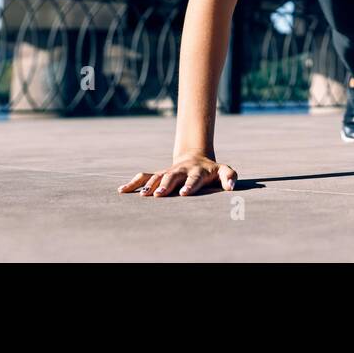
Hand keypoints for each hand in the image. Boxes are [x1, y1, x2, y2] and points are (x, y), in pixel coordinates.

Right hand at [118, 152, 237, 196]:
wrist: (195, 157)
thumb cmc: (211, 170)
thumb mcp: (224, 171)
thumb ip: (229, 177)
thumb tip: (231, 188)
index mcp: (197, 172)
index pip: (194, 179)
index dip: (189, 186)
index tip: (184, 194)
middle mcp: (181, 171)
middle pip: (172, 177)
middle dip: (166, 186)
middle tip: (159, 195)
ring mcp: (168, 172)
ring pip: (157, 177)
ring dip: (150, 186)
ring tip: (142, 196)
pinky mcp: (159, 175)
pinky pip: (144, 177)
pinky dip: (133, 183)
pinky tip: (122, 190)